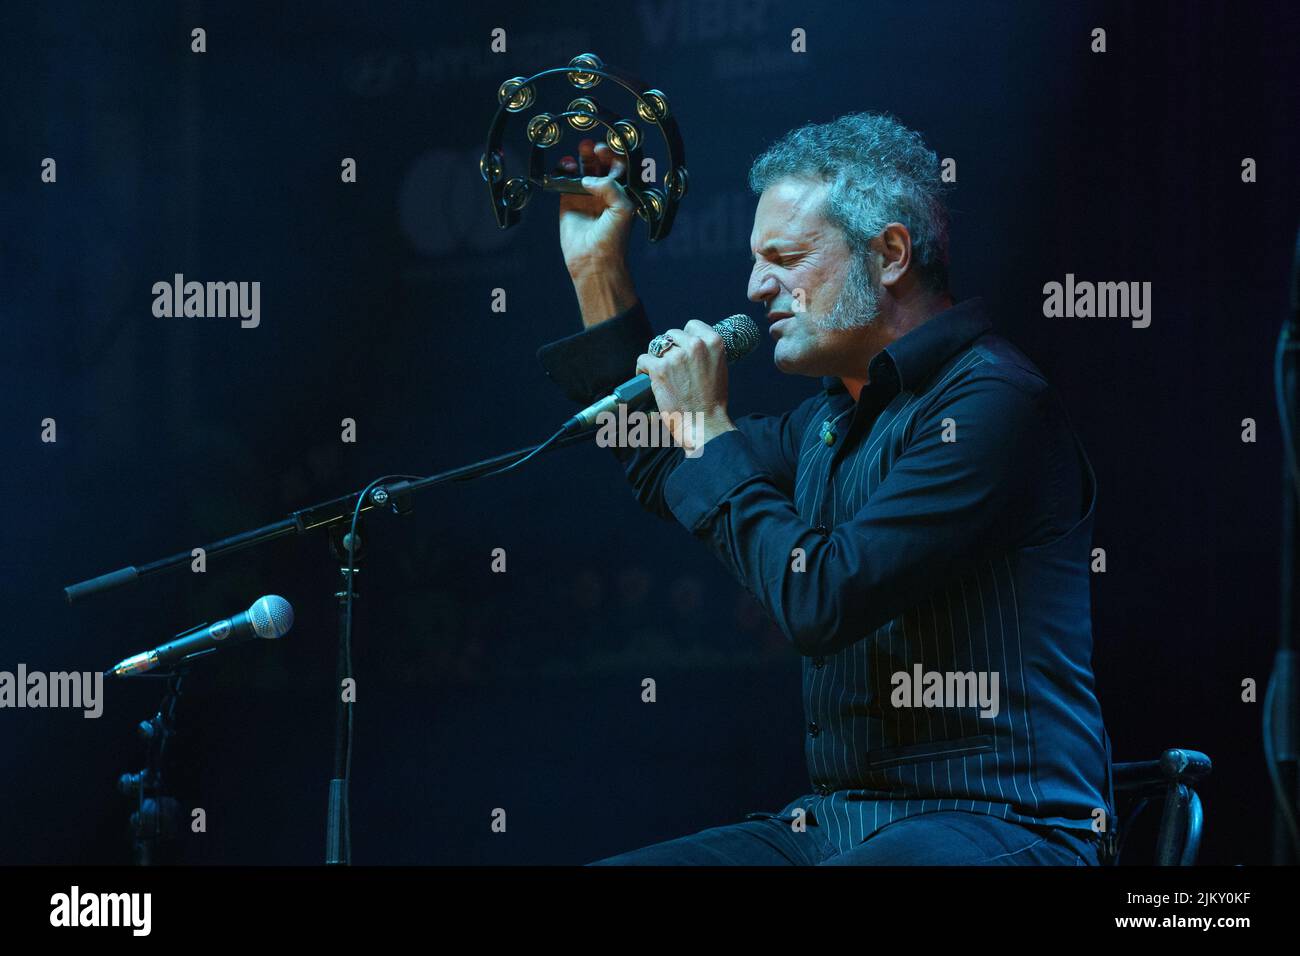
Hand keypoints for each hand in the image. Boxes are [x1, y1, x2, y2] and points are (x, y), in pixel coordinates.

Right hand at [557, 139, 635, 278]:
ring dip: (581, 158)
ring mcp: (585, 196)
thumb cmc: (614, 239)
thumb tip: (589, 178)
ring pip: (582, 169)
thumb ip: (611, 186)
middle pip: (600, 165)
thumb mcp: (624, 208)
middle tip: (591, 146)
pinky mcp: (568, 202)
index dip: (613, 156)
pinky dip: (563, 170)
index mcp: (621, 194)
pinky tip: (565, 165)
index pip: (618, 168)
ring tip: (581, 149)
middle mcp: (604, 193)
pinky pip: (564, 180)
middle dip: (596, 153)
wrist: (595, 261)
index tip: (606, 150)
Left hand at [635, 320, 736, 453]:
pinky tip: (646, 377)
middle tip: (671, 365)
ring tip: (659, 372)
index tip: (681, 348)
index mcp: (713, 342)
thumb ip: (706, 352)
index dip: (685, 337)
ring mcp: (676, 357)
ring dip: (656, 358)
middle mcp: (695, 345)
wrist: (704, 422)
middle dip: (669, 348)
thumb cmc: (712, 400)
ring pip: (657, 346)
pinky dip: (642, 369)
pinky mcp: (659, 369)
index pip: (692, 325)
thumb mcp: (719, 367)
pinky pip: (644, 359)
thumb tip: (690, 343)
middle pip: (672, 334)